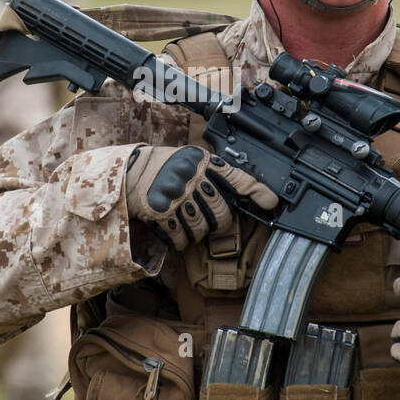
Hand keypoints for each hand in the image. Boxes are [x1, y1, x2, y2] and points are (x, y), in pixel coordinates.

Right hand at [124, 145, 278, 251]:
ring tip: (190, 227)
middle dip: (220, 222)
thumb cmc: (162, 166)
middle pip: (221, 211)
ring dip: (198, 233)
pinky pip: (180, 237)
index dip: (257, 191)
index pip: (236, 177)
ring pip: (202, 228)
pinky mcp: (160, 212)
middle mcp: (191, 177)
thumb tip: (239, 192)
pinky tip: (176, 234)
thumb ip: (210, 171)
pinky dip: (180, 240)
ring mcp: (175, 196)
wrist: (128, 170)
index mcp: (201, 162)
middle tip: (213, 221)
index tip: (271, 201)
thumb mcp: (187, 158)